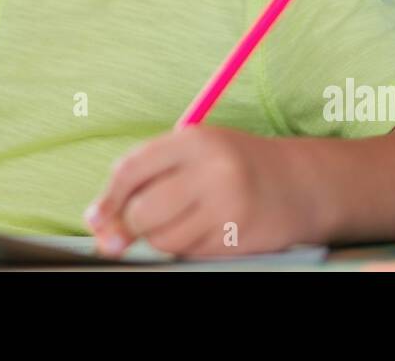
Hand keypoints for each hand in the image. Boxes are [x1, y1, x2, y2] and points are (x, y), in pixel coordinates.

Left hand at [82, 125, 333, 257]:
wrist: (299, 183)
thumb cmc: (231, 164)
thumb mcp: (192, 153)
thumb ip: (146, 177)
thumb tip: (98, 225)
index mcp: (195, 140)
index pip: (131, 170)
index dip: (106, 199)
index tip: (95, 219)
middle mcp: (213, 171)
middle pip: (142, 212)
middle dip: (130, 226)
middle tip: (138, 225)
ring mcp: (229, 208)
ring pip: (163, 240)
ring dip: (161, 238)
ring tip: (183, 219)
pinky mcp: (240, 239)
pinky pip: (190, 254)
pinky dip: (187, 248)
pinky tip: (206, 229)